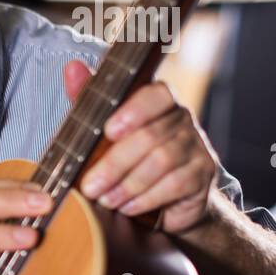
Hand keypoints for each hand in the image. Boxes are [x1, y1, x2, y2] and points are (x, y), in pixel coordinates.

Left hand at [64, 61, 220, 235]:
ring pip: (162, 161)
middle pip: (150, 136)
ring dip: (127, 184)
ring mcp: (197, 147)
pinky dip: (146, 198)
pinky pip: (175, 184)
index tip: (109, 131)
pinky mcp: (203, 175)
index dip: (135, 110)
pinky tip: (127, 207)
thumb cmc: (127, 160)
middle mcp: (183, 119)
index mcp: (159, 102)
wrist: (165, 202)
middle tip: (89, 187)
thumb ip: (89, 101)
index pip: (157, 93)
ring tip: (105, 200)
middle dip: (114, 164)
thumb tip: (72, 66)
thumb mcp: (102, 132)